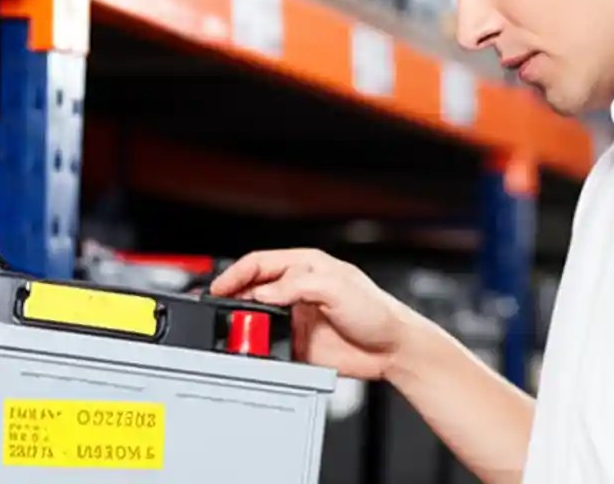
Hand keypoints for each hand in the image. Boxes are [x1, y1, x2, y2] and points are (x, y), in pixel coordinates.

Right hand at [211, 249, 417, 380]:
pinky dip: (259, 347)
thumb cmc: (377, 312)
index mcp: (305, 266)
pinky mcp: (298, 343)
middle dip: (235, 298)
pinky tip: (256, 349)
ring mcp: (296, 316)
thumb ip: (297, 285)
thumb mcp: (337, 288)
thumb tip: (264, 292)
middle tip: (222, 311)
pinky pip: (270, 344)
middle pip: (254, 289)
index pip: (260, 263)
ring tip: (238, 332)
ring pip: (258, 317)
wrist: (394, 350)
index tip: (220, 287)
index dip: (236, 274)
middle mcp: (297, 289)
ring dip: (246, 324)